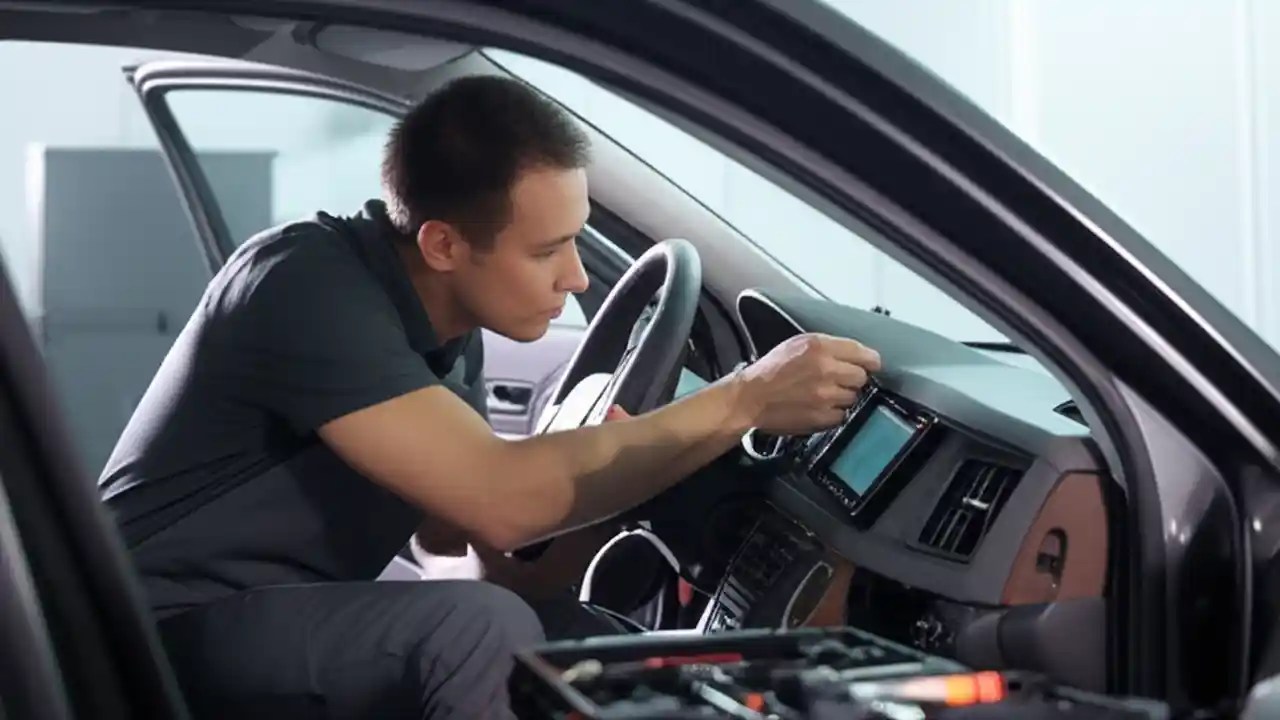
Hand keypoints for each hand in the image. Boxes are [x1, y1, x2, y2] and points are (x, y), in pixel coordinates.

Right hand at [734, 333, 880, 433]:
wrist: (750, 398)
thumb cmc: (772, 369)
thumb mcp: (798, 344)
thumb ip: (829, 347)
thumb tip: (858, 356)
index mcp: (821, 347)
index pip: (865, 355)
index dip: (870, 361)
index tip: (869, 365)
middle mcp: (827, 369)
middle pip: (862, 377)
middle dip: (853, 379)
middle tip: (838, 380)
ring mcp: (826, 396)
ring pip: (853, 397)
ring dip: (843, 396)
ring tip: (824, 395)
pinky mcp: (823, 417)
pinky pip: (842, 415)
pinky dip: (834, 413)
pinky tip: (819, 407)